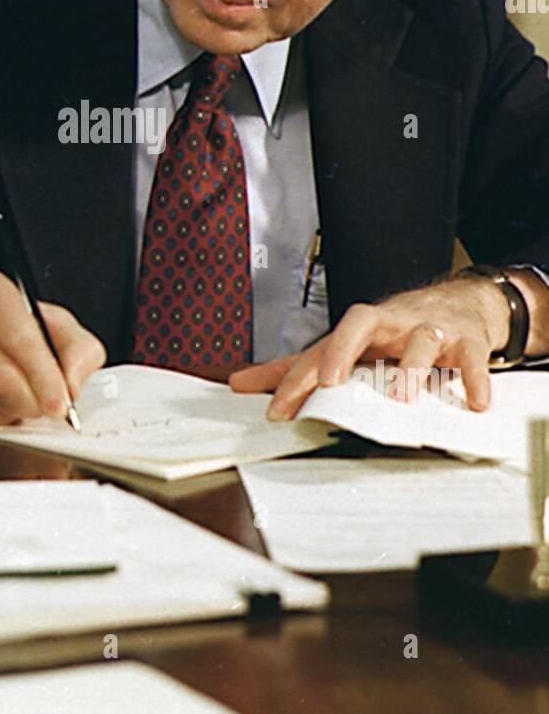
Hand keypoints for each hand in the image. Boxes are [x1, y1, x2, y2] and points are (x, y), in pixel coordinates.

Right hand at [0, 268, 105, 424]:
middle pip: (3, 376)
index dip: (44, 375)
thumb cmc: (8, 329)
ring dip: (16, 410)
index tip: (61, 401)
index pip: (19, 337)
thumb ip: (79, 349)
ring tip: (22, 396)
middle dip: (33, 401)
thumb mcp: (53, 323)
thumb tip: (74, 383)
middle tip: (48, 406)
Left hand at [228, 276, 512, 419]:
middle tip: (329, 382)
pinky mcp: (466, 341)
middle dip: (343, 349)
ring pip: (419, 337)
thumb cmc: (393, 330)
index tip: (277, 409)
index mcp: (358, 328)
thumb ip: (294, 367)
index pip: (320, 346)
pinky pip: (472, 356)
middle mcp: (390, 323)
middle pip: (361, 321)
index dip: (297, 375)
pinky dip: (474, 377)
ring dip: (411, 366)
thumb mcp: (345, 347)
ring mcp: (429, 329)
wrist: (458, 304)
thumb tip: (238, 382)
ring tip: (403, 398)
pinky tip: (474, 403)